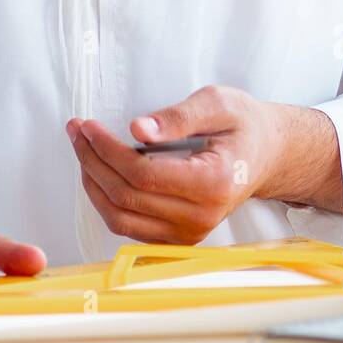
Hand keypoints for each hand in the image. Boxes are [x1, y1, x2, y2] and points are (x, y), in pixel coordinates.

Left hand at [65, 85, 282, 244]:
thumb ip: (178, 116)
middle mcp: (201, 218)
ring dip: (93, 183)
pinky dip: (106, 201)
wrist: (266, 154)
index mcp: (212, 183)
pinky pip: (129, 228)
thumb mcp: (218, 104)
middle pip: (126, 197)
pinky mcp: (178, 238)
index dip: (106, 150)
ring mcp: (189, 234)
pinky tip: (99, 173)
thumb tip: (137, 129)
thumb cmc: (243, 126)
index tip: (88, 126)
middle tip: (77, 131)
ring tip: (82, 150)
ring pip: (121, 219)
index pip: (142, 174)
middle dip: (92, 161)